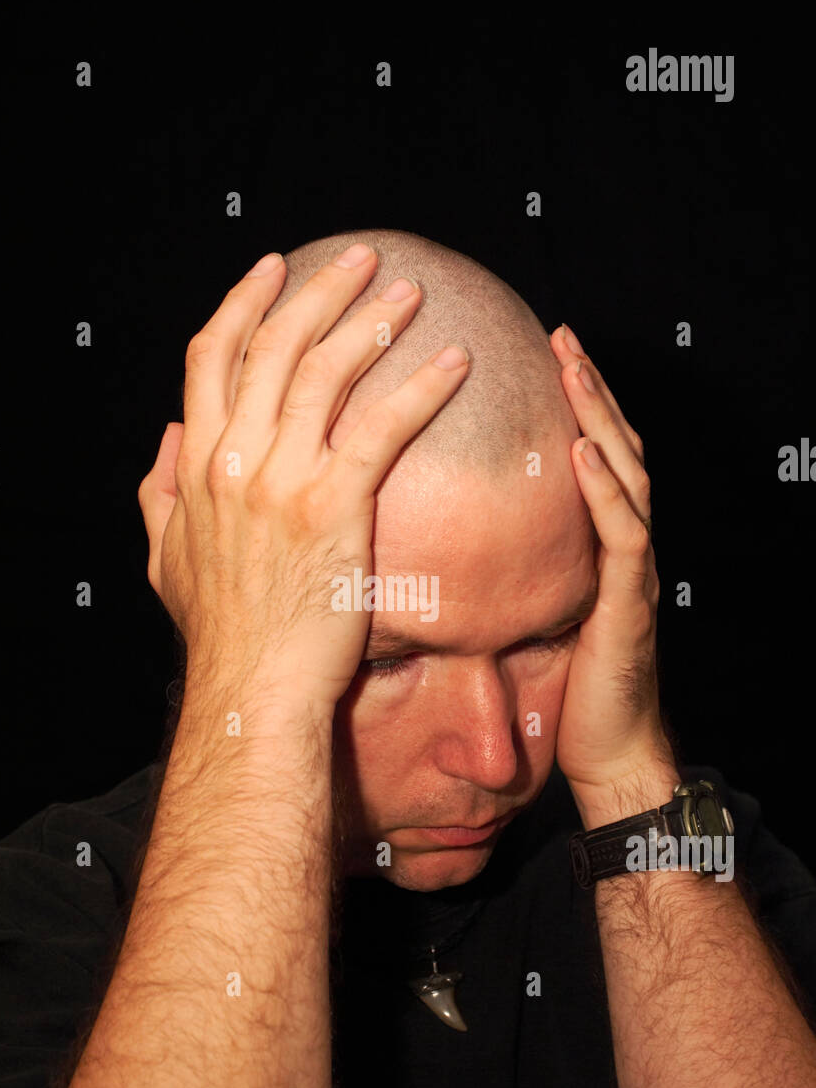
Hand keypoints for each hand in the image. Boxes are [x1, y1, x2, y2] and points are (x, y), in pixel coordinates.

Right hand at [137, 246, 470, 711]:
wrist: (252, 689)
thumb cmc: (220, 634)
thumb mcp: (164, 561)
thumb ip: (159, 494)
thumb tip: (169, 440)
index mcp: (198, 465)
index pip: (213, 358)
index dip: (243, 303)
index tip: (273, 268)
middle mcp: (235, 458)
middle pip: (277, 346)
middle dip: (321, 290)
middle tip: (364, 258)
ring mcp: (284, 480)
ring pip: (328, 373)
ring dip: (374, 322)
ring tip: (412, 294)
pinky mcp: (336, 508)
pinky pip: (383, 429)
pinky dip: (420, 387)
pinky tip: (454, 362)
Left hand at [549, 324, 678, 826]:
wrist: (608, 752)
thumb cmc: (568, 690)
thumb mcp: (531, 615)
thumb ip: (513, 569)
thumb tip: (456, 545)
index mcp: (600, 545)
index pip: (592, 457)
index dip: (574, 404)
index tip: (542, 353)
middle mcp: (624, 546)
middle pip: (615, 447)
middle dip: (590, 388)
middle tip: (561, 335)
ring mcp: (633, 571)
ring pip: (628, 474)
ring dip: (600, 417)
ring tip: (573, 368)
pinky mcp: (631, 602)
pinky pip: (623, 534)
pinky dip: (606, 489)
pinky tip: (582, 450)